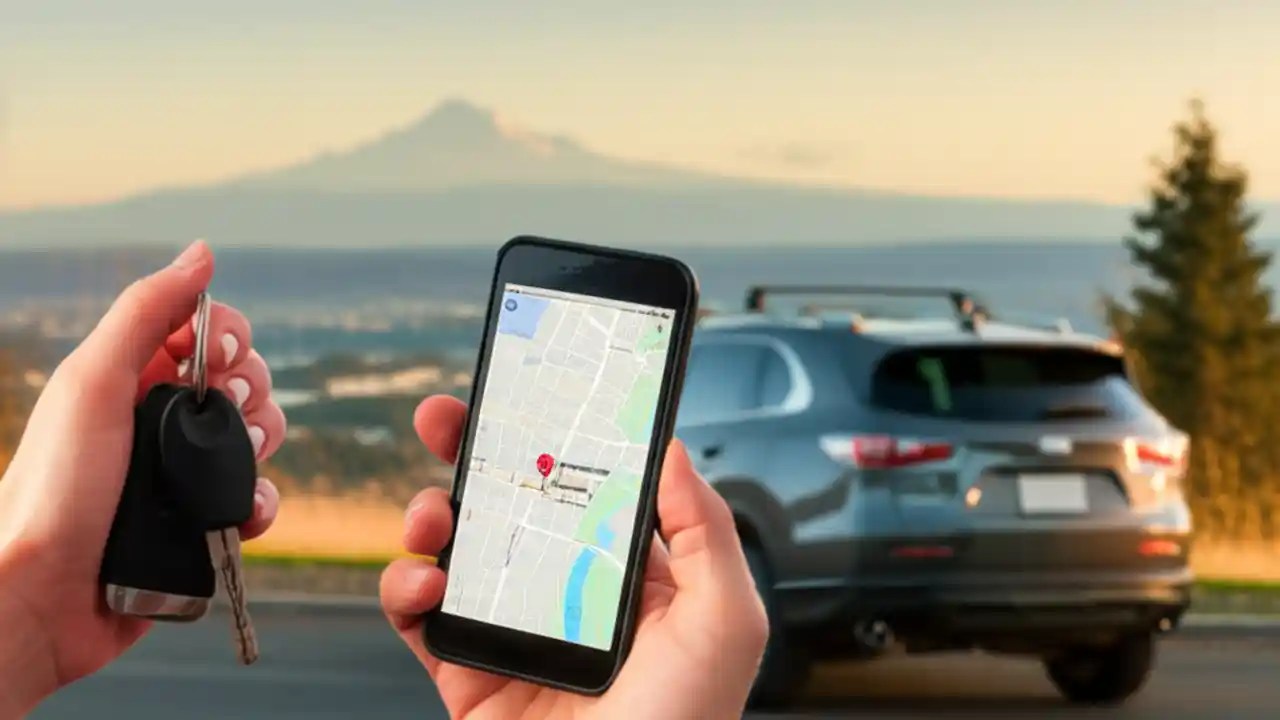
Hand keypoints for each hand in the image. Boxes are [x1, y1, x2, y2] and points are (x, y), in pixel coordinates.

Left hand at [0, 241, 285, 714]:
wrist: (47, 596)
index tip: (217, 358)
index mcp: (131, 376)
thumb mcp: (95, 381)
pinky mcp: (201, 519)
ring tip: (234, 466)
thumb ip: (147, 311)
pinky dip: (261, 502)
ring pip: (256, 437)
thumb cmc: (57, 487)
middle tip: (226, 416)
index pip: (205, 330)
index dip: (227, 337)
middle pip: (241, 380)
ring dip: (261, 445)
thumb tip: (203, 253)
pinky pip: (256, 497)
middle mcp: (159, 418)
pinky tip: (243, 512)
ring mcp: (182, 469)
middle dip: (250, 393)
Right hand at [381, 395, 768, 719]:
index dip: (554, 436)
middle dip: (471, 450)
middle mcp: (567, 592)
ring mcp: (513, 628)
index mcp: (630, 573)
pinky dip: (405, 587)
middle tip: (443, 417)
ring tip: (433, 517)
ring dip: (430, 514)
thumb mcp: (725, 622)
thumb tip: (674, 449)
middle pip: (510, 501)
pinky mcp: (466, 668)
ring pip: (456, 546)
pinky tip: (425, 583)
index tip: (528, 392)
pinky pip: (419, 614)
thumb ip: (707, 530)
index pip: (586, 484)